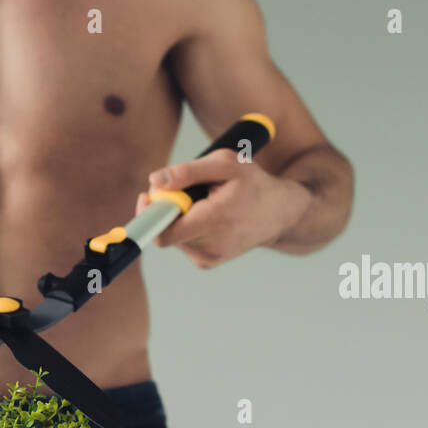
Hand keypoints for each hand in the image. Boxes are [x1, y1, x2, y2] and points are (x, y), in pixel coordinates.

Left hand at [134, 148, 311, 268]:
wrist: (280, 213)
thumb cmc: (252, 183)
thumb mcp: (226, 164)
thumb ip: (187, 171)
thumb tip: (154, 182)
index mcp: (214, 222)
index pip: (164, 233)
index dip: (149, 214)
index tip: (147, 197)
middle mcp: (209, 247)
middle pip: (165, 232)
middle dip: (166, 210)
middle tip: (182, 191)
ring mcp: (208, 259)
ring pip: (173, 237)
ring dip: (179, 218)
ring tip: (206, 204)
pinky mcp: (206, 263)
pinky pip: (182, 243)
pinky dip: (188, 228)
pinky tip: (209, 218)